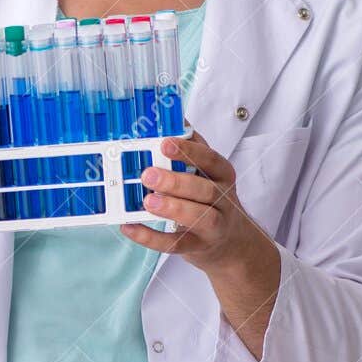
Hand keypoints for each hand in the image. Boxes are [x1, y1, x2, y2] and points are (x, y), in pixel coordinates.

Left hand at [118, 129, 274, 279]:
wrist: (231, 242)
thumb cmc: (211, 199)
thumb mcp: (208, 172)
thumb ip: (192, 148)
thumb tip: (174, 114)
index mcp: (222, 175)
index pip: (211, 159)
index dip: (189, 152)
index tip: (165, 144)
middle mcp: (222, 199)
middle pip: (205, 189)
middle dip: (176, 181)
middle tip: (148, 174)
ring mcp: (213, 226)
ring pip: (198, 217)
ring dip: (172, 208)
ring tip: (147, 200)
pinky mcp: (198, 247)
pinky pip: (176, 244)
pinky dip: (151, 237)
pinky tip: (130, 227)